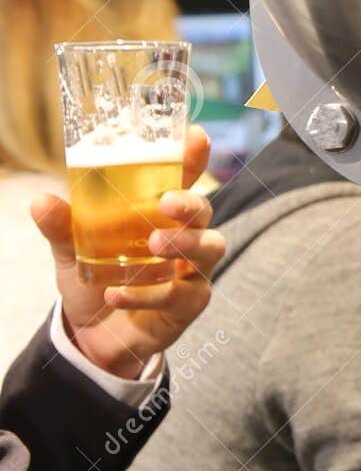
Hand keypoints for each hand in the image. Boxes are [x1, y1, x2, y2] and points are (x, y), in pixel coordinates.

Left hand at [31, 125, 225, 379]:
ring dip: (184, 243)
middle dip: (191, 203)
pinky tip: (115, 293)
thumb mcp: (72, 249)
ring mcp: (191, 271)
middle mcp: (183, 236)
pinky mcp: (189, 305)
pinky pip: (181, 296)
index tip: (195, 136)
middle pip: (204, 211)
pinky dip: (148, 294)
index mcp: (159, 212)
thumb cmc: (93, 278)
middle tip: (167, 203)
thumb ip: (63, 227)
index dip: (193, 157)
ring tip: (153, 245)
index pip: (183, 178)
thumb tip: (41, 202)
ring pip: (209, 248)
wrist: (93, 334)